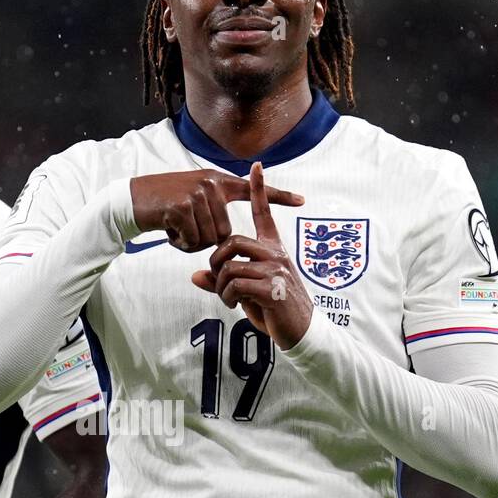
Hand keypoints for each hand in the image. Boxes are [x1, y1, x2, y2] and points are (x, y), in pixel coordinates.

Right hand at [129, 167, 303, 252]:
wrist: (132, 200)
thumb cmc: (163, 204)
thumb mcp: (192, 197)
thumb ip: (212, 208)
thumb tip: (226, 236)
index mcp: (217, 181)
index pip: (252, 190)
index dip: (278, 196)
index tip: (302, 201)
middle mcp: (210, 183)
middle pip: (225, 233)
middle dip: (206, 241)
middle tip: (185, 230)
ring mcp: (196, 194)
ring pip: (209, 240)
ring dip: (191, 243)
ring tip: (176, 228)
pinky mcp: (182, 207)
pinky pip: (192, 241)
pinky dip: (179, 243)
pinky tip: (168, 230)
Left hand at [192, 161, 313, 349]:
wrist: (301, 331)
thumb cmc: (275, 311)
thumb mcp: (248, 293)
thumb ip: (224, 281)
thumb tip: (196, 276)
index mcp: (273, 250)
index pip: (265, 214)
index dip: (259, 189)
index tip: (256, 166)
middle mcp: (276, 255)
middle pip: (232, 241)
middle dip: (215, 261)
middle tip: (217, 280)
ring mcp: (276, 270)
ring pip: (230, 266)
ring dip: (221, 287)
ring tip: (229, 299)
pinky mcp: (273, 289)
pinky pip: (236, 285)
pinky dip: (227, 297)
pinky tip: (235, 305)